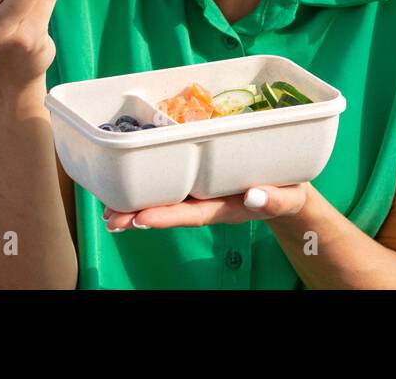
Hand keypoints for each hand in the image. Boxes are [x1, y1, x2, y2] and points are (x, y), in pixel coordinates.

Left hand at [102, 184, 308, 230]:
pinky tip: (127, 181)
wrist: (288, 188)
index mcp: (226, 207)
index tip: (140, 218)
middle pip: (170, 209)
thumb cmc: (288, 191)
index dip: (167, 215)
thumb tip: (256, 194)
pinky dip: (149, 180)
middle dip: (138, 213)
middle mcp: (208, 201)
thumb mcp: (289, 197)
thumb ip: (275, 199)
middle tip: (108, 217)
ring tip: (107, 208)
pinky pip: (171, 180)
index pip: (193, 213)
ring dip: (136, 202)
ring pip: (165, 196)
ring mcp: (202, 191)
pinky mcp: (200, 177)